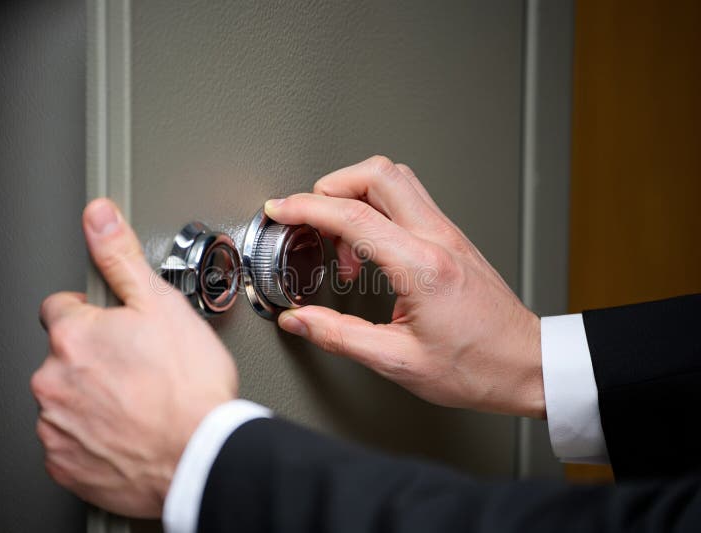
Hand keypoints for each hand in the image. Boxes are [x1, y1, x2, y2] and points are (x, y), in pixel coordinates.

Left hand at [31, 199, 236, 517]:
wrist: (201, 454)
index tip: (118, 330)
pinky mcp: (64, 465)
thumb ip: (121, 256)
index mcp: (72, 335)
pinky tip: (126, 431)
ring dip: (91, 398)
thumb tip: (97, 215)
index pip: (61, 308)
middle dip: (93, 359)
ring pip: (66, 400)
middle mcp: (52, 380)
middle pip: (64, 357)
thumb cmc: (189, 386)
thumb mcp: (161, 303)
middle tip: (138, 369)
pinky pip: (69, 443)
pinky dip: (91, 438)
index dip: (93, 315)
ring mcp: (55, 426)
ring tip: (137, 402)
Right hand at [267, 156, 543, 418]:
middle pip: (378, 174)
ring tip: (341, 243)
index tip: (280, 209)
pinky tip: (369, 250)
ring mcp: (448, 233)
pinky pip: (408, 201)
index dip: (306, 207)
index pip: (354, 215)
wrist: (527, 364)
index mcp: (422, 267)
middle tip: (309, 218)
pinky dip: (377, 210)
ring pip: (396, 179)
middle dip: (332, 185)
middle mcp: (437, 238)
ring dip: (357, 195)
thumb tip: (299, 320)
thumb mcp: (399, 362)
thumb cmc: (477, 366)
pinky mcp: (452, 238)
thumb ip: (341, 336)